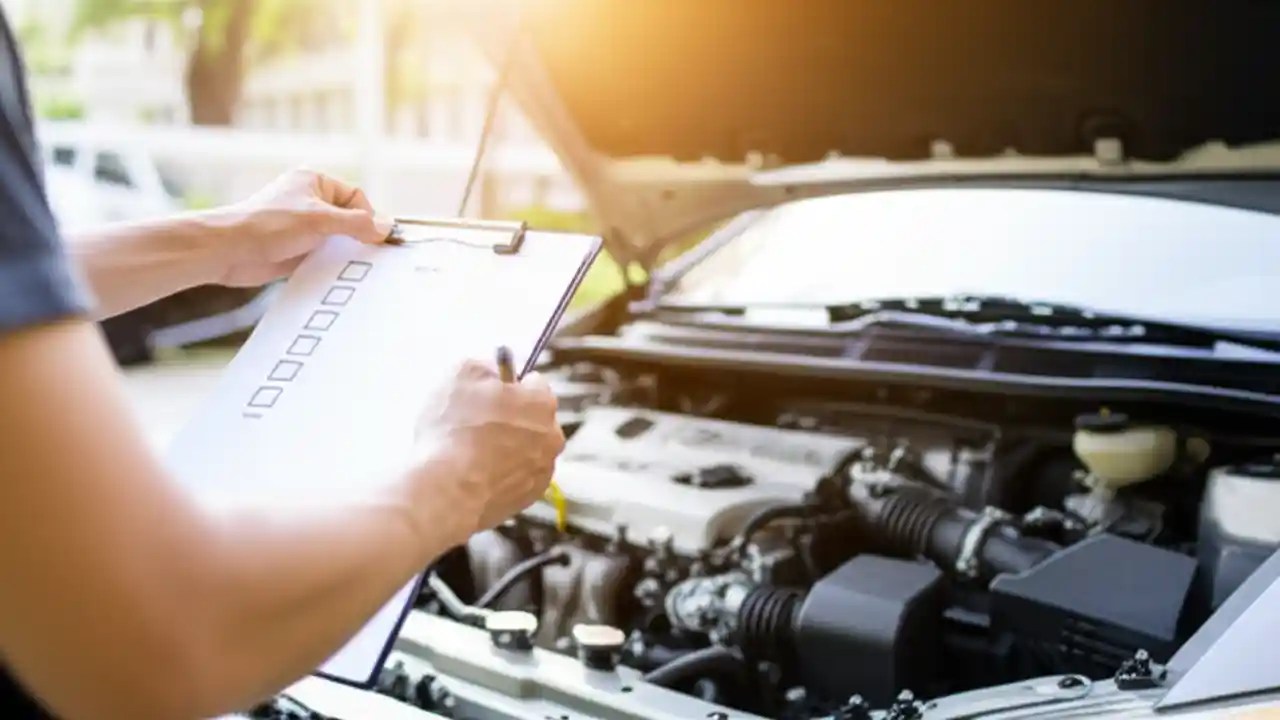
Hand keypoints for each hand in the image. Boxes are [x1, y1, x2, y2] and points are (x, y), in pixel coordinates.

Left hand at [215, 168, 393, 286]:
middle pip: (349, 218)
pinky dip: (333, 264)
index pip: (356, 196)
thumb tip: (387, 227)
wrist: (228, 251)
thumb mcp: (320, 220)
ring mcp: (303, 226)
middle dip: (359, 236)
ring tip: (355, 266)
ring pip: (338, 239)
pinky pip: (325, 255)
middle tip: (371, 253)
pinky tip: (338, 274)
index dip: (367, 216)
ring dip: (346, 252)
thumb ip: (356, 224)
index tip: (374, 237)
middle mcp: (309, 201)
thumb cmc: (268, 225)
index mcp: (314, 181)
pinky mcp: (296, 248)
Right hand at [411, 360, 564, 537]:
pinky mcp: (528, 498)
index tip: (488, 393)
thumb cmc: (454, 430)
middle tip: (475, 423)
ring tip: (470, 454)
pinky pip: (516, 477)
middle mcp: (552, 437)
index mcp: (542, 402)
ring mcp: (543, 471)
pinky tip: (474, 475)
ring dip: (506, 448)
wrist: (447, 492)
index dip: (508, 385)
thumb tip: (490, 369)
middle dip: (510, 417)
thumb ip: (482, 365)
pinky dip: (501, 474)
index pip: (533, 383)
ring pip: (525, 450)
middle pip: (533, 418)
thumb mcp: (460, 375)